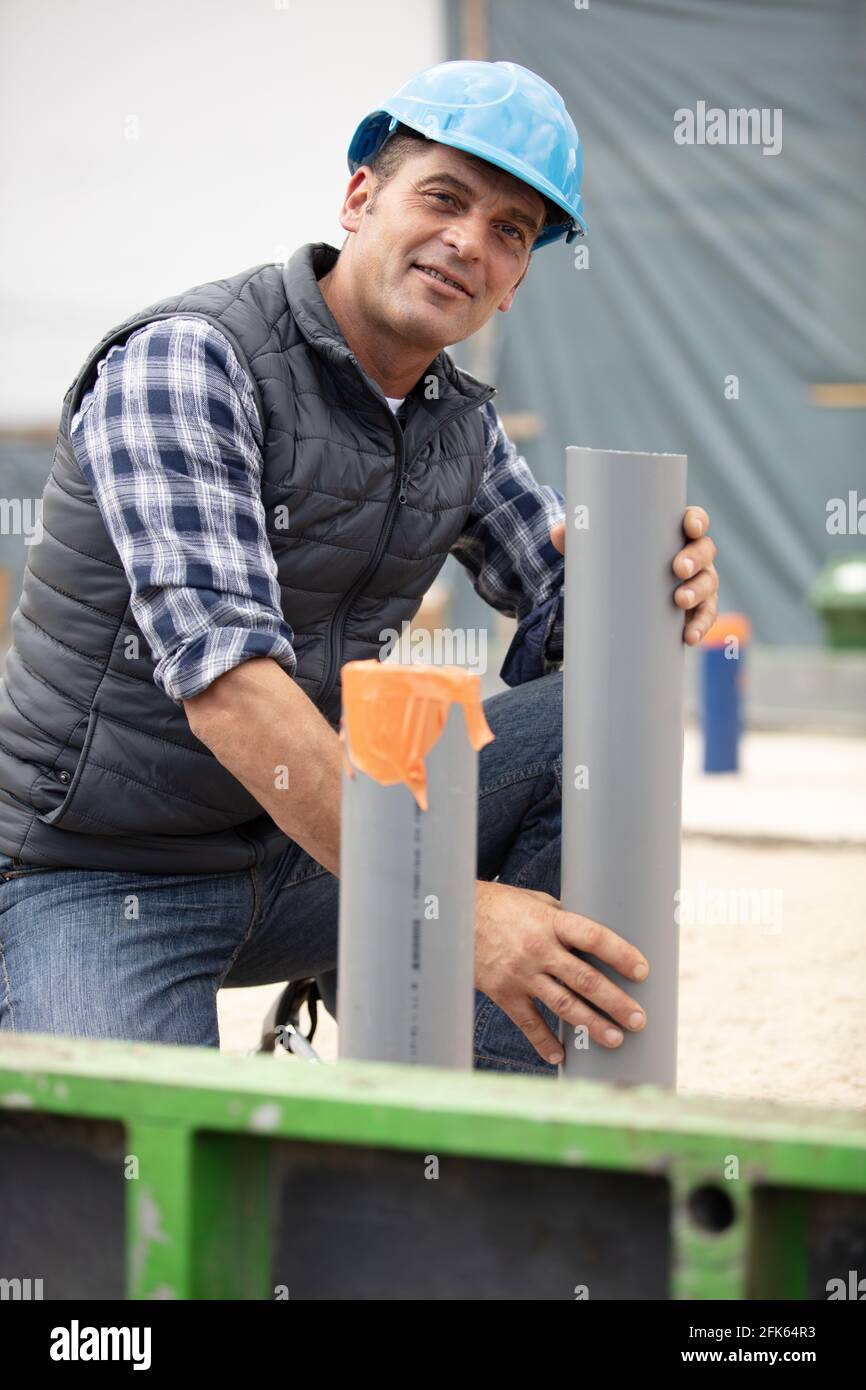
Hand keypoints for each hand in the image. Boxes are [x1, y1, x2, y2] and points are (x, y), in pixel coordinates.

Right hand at [474, 879, 648, 1066]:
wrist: (454, 915)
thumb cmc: (501, 905)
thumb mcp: (535, 902)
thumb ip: (563, 919)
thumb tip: (595, 939)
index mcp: (550, 922)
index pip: (593, 937)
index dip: (620, 954)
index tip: (642, 970)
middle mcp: (537, 949)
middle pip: (584, 979)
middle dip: (615, 1002)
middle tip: (639, 1019)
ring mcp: (520, 974)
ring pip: (562, 1005)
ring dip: (591, 1024)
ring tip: (615, 1039)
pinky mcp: (503, 992)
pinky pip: (528, 1022)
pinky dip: (544, 1042)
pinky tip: (561, 1057)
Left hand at [550, 504, 718, 645]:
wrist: (616, 594)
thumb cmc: (613, 560)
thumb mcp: (595, 548)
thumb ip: (577, 538)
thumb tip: (557, 533)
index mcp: (673, 533)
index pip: (695, 521)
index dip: (697, 522)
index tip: (689, 527)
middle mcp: (691, 555)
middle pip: (705, 552)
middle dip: (696, 559)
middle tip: (678, 569)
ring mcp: (695, 583)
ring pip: (708, 584)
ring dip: (699, 593)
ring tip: (681, 601)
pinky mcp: (692, 611)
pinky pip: (703, 618)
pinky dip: (699, 627)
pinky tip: (689, 637)